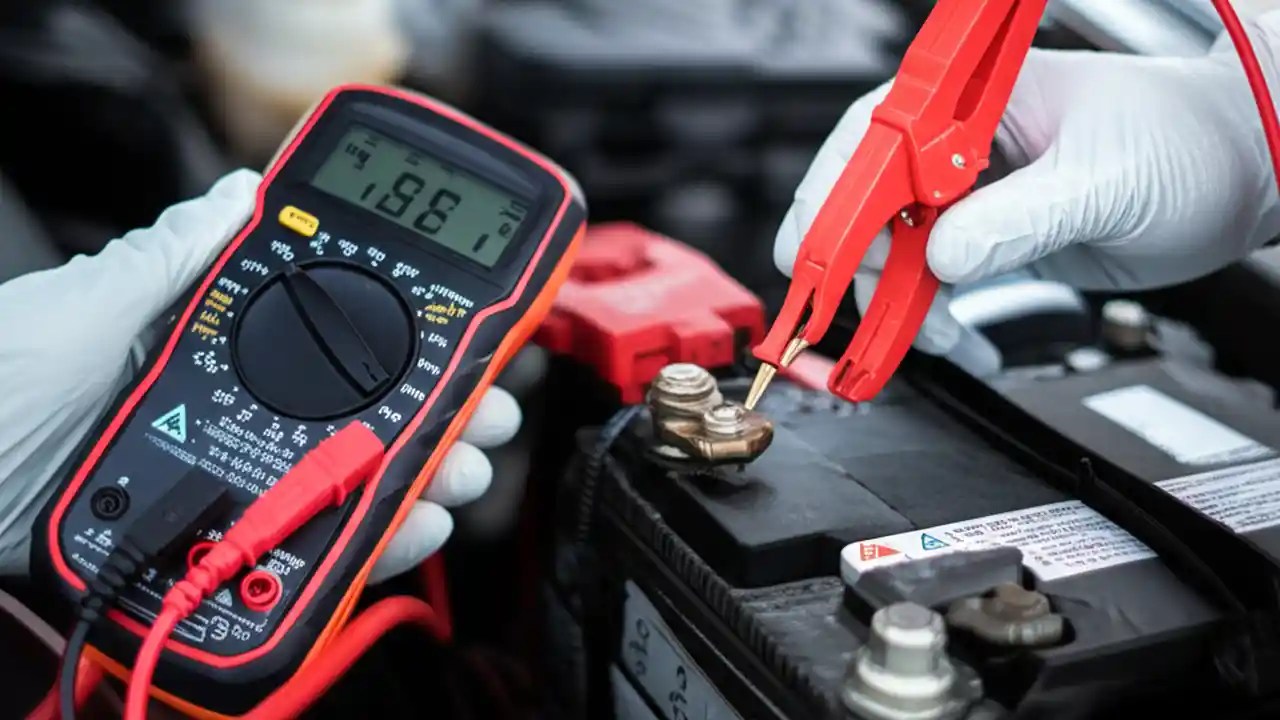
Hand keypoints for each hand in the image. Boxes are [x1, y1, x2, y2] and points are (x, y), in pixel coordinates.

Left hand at [0, 169, 521, 581]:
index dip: (412, 337)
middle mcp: (243, 418)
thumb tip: (242, 192)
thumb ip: (172, 260)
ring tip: (461, 473)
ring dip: (429, 479)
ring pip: (358, 484)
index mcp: (215, 352)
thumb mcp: (85, 308)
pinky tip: (412, 527)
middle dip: (447, 413)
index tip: (472, 334)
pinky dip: (377, 544)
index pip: (336, 340)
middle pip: (366, 418)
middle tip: (490, 413)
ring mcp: (243, 484)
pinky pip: (320, 548)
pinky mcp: (234, 550)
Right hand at [774, 35, 1279, 360]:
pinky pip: (932, 279)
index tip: (816, 256)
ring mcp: (970, 195)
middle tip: (869, 316)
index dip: (834, 200)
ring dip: (897, 302)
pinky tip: (953, 338)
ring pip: (895, 251)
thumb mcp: (1102, 179)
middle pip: (867, 203)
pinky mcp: (988, 238)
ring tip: (929, 337)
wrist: (1239, 177)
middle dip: (862, 265)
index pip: (875, 143)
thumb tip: (944, 257)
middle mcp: (958, 146)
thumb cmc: (1187, 142)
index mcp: (973, 101)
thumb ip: (1019, 219)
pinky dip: (929, 316)